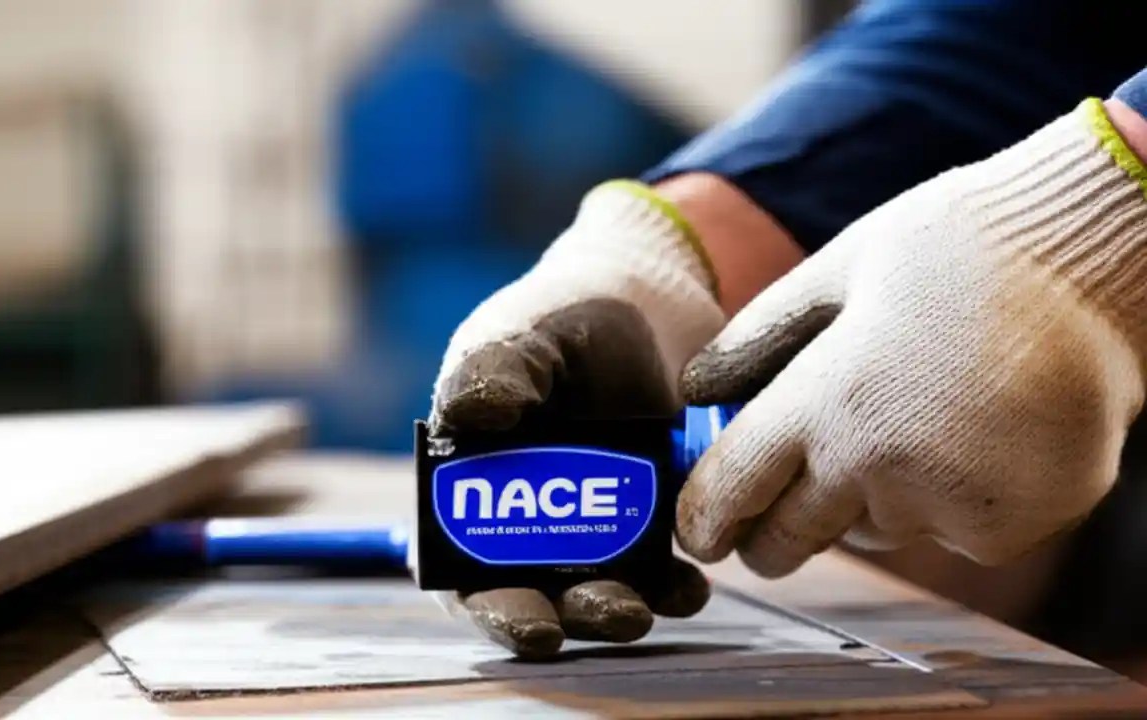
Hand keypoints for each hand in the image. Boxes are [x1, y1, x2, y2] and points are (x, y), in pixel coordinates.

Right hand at [425, 179, 724, 657]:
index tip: (529, 623)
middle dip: (566, 620)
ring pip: (598, 592)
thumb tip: (467, 415)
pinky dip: (674, 587)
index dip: (489, 608)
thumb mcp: (518, 333)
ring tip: (644, 609)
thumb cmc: (559, 314)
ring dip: (619, 611)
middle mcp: (527, 522)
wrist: (649, 298)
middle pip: (534, 596)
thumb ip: (490, 370)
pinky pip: (660, 570)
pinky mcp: (653, 521)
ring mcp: (593, 527)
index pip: (464, 570)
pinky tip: (693, 586)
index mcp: (475, 488)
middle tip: (605, 617)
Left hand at [675, 97, 1146, 577]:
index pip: (732, 488)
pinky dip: (943, 503)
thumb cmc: (960, 245)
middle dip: (766, 537)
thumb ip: (758, 336)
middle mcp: (881, 464)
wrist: (1104, 255)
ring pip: (870, 532)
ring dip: (863, 503)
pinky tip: (971, 435)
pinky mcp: (1009, 528)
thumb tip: (697, 391)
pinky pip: (946, 534)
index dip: (703, 518)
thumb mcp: (840, 268)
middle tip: (764, 519)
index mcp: (827, 397)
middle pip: (789, 539)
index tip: (697, 532)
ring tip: (906, 424)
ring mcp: (949, 503)